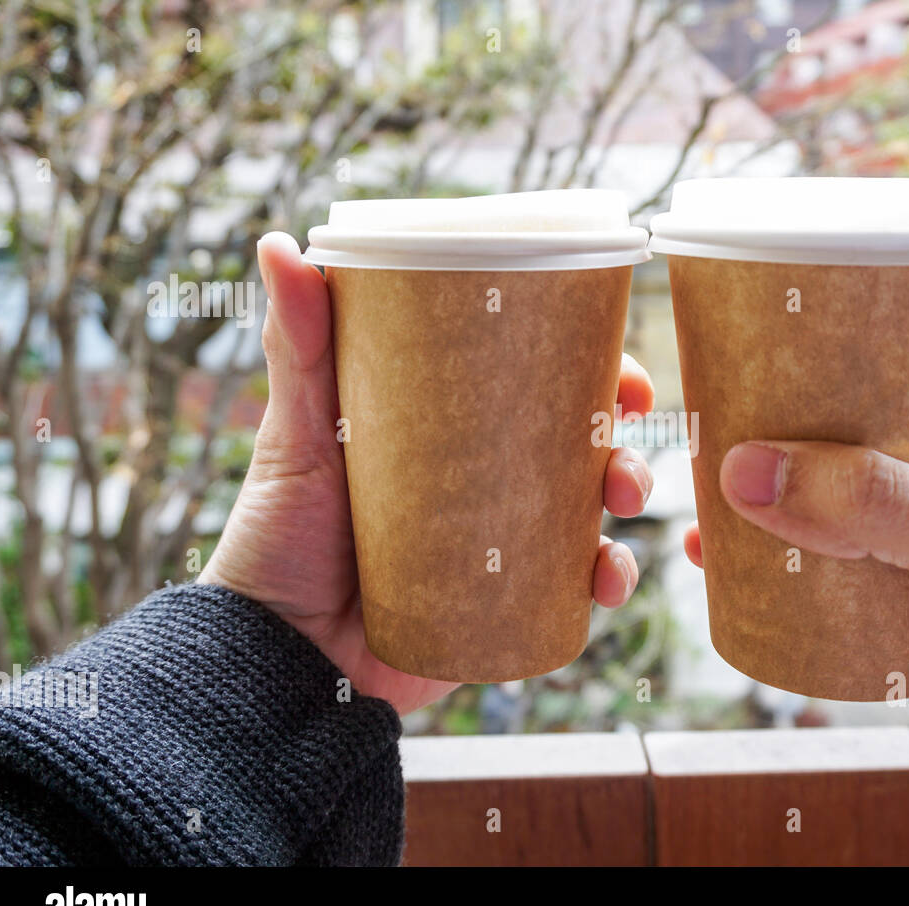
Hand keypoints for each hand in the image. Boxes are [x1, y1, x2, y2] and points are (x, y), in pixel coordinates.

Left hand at [202, 232, 655, 715]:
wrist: (277, 660)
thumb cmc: (277, 540)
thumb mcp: (296, 435)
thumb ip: (299, 348)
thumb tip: (278, 241)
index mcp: (446, 430)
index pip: (531, 383)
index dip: (587, 367)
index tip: (619, 365)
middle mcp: (484, 482)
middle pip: (575, 442)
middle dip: (620, 431)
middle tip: (631, 428)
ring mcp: (500, 544)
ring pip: (590, 509)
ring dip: (628, 494)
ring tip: (624, 500)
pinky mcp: (509, 605)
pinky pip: (576, 589)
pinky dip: (606, 580)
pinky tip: (606, 580)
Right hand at [687, 373, 908, 864]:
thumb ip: (881, 508)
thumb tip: (747, 469)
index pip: (897, 374)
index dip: (820, 368)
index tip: (740, 362)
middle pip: (855, 457)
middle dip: (781, 456)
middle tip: (699, 447)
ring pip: (845, 536)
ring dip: (780, 533)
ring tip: (701, 524)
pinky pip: (851, 610)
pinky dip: (800, 603)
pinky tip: (746, 594)